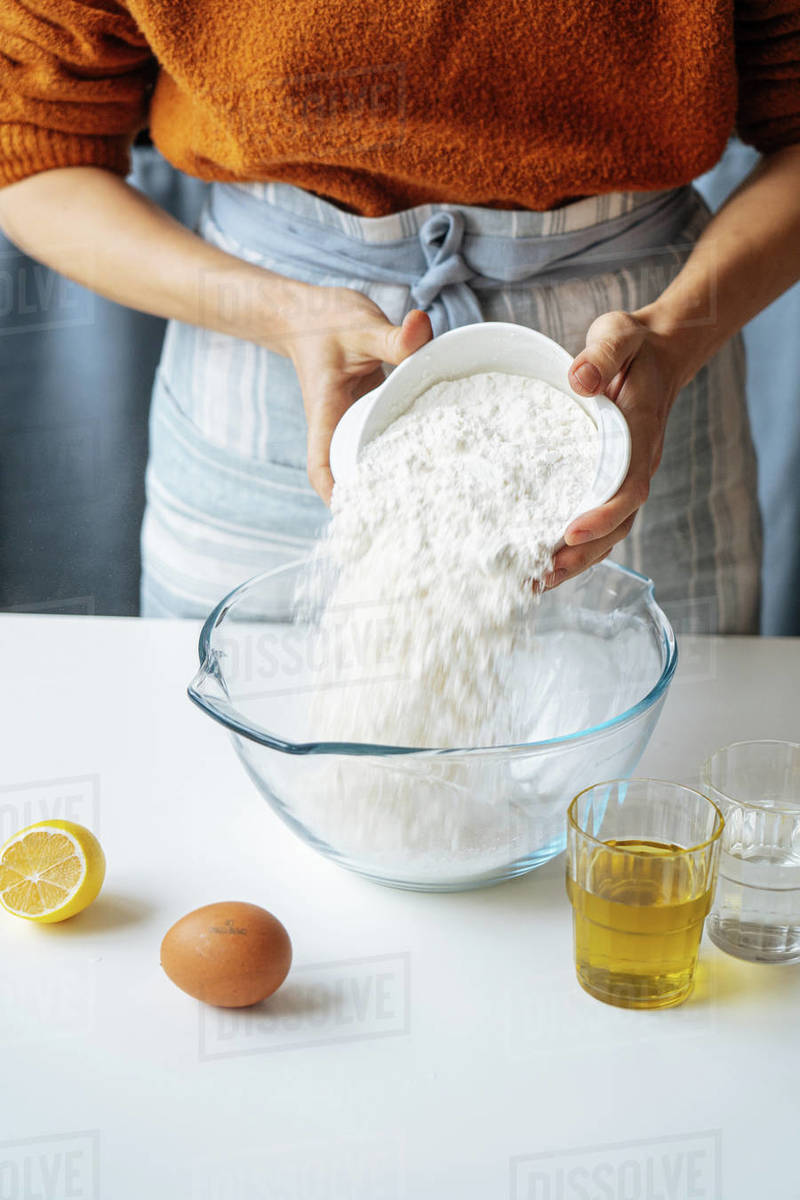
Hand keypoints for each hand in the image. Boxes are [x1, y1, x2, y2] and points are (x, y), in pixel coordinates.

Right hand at [279, 287, 432, 501]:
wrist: (309, 312)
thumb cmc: (324, 320)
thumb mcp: (359, 325)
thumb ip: (392, 335)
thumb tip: (421, 328)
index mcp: (326, 412)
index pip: (320, 464)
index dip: (334, 493)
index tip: (355, 515)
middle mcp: (338, 423)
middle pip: (347, 472)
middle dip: (371, 496)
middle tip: (409, 514)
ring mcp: (353, 419)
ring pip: (366, 457)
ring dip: (389, 476)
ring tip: (426, 496)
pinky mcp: (368, 409)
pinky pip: (382, 436)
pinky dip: (402, 447)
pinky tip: (433, 454)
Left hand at [544, 309, 681, 589]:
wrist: (655, 353)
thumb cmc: (632, 345)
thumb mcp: (618, 335)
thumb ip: (602, 353)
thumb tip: (579, 379)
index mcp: (639, 434)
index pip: (628, 486)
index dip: (603, 514)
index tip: (571, 532)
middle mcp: (635, 463)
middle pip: (618, 523)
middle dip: (584, 555)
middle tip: (544, 576)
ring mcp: (624, 474)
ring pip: (608, 529)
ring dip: (577, 559)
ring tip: (537, 583)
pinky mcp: (608, 478)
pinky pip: (596, 519)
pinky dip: (574, 545)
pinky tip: (542, 561)